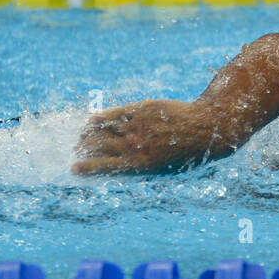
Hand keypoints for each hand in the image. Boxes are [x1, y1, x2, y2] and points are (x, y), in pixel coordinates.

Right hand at [72, 100, 210, 175]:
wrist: (204, 127)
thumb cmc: (186, 154)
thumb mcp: (163, 169)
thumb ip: (139, 168)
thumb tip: (119, 169)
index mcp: (138, 164)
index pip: (103, 166)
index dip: (86, 167)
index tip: (74, 168)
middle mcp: (134, 145)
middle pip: (99, 146)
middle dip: (84, 149)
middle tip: (76, 150)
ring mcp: (136, 126)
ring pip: (104, 129)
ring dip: (89, 133)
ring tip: (82, 136)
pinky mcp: (141, 110)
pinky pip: (116, 114)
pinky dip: (102, 117)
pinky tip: (93, 120)